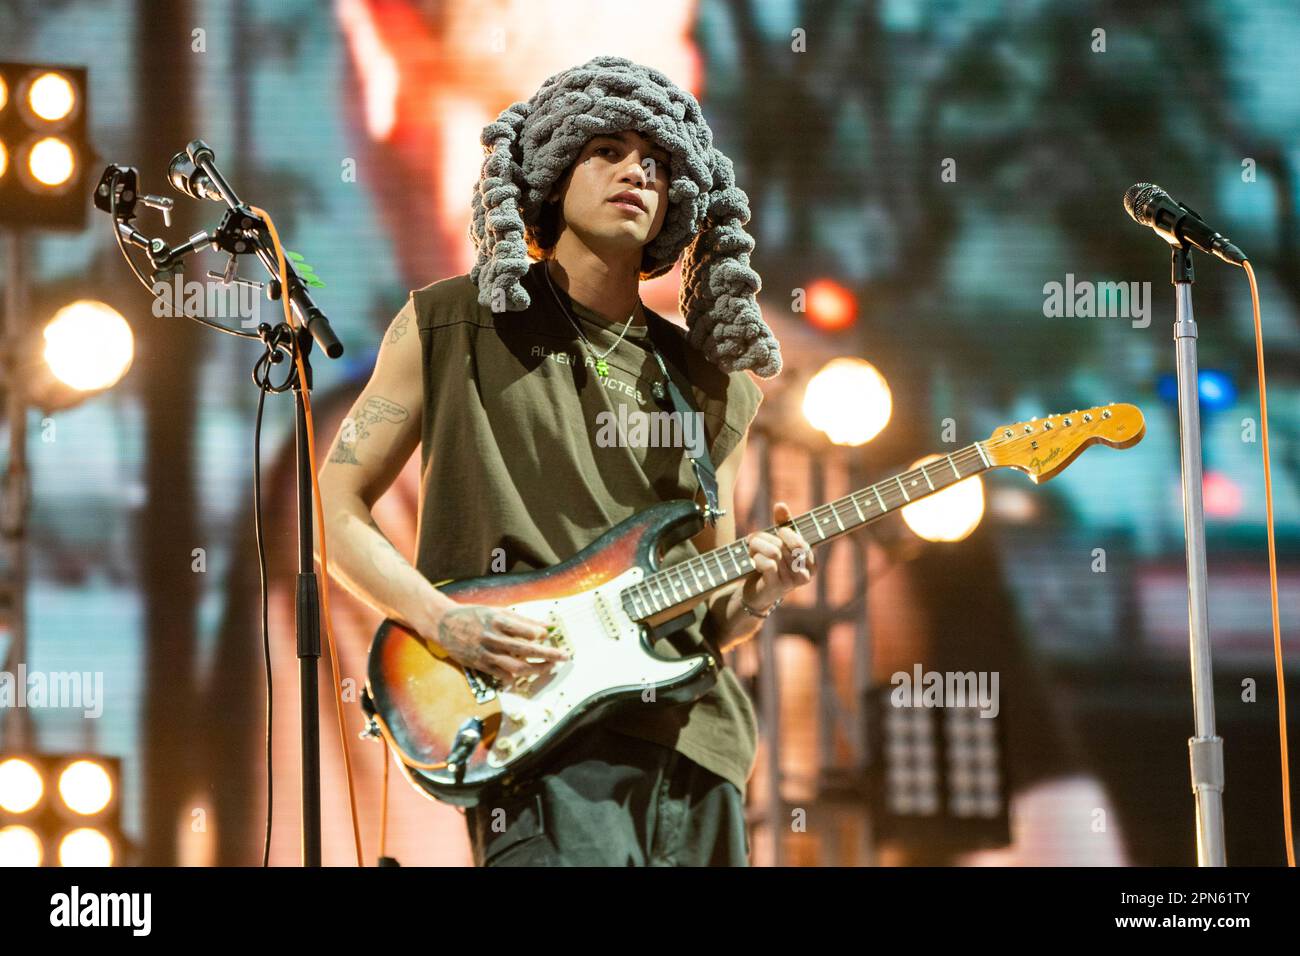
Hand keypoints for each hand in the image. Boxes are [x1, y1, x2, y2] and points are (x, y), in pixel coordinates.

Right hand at [431, 603, 568, 684]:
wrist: (443, 624)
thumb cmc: (474, 615)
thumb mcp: (497, 611)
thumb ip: (523, 619)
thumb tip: (546, 625)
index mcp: (496, 620)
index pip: (522, 629)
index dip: (538, 633)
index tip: (548, 635)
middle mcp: (492, 638)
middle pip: (524, 649)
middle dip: (547, 654)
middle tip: (563, 656)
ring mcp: (486, 654)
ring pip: (515, 666)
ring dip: (535, 669)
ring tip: (548, 667)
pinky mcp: (480, 665)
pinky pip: (501, 675)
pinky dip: (515, 677)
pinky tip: (526, 675)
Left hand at [741, 501, 814, 611]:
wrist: (757, 592)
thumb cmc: (771, 564)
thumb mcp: (779, 542)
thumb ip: (783, 523)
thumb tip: (780, 504)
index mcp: (811, 563)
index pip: (801, 540)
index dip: (785, 532)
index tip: (776, 533)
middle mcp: (805, 574)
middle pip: (785, 544)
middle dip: (766, 538)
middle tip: (754, 540)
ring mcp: (791, 583)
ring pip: (775, 552)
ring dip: (757, 547)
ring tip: (752, 551)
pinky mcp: (776, 587)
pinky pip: (768, 564)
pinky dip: (757, 558)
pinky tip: (753, 560)